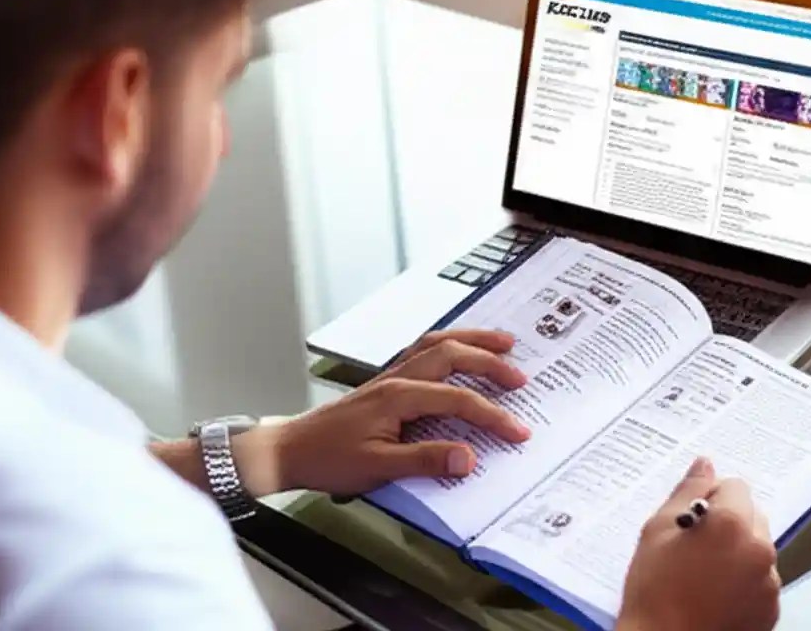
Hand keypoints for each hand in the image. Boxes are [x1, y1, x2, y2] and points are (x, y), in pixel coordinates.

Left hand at [270, 329, 530, 495]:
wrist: (290, 450)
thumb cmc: (328, 458)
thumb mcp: (377, 467)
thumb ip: (425, 461)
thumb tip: (468, 458)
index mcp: (398, 396)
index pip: (456, 400)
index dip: (491, 416)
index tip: (516, 431)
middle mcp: (397, 378)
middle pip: (452, 355)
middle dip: (490, 362)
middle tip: (520, 376)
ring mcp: (391, 377)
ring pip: (438, 345)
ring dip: (472, 341)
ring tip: (502, 343)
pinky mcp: (386, 383)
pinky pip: (425, 352)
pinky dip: (450, 346)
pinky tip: (459, 351)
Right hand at [617, 458, 780, 630]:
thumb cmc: (654, 594)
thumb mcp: (658, 531)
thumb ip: (687, 491)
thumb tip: (704, 464)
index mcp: (732, 524)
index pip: (734, 486)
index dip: (709, 498)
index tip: (691, 519)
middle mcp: (758, 550)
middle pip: (752, 514)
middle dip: (728, 522)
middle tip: (694, 546)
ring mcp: (768, 583)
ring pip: (757, 548)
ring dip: (737, 551)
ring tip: (702, 575)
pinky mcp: (770, 609)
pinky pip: (761, 580)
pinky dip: (743, 581)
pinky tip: (713, 594)